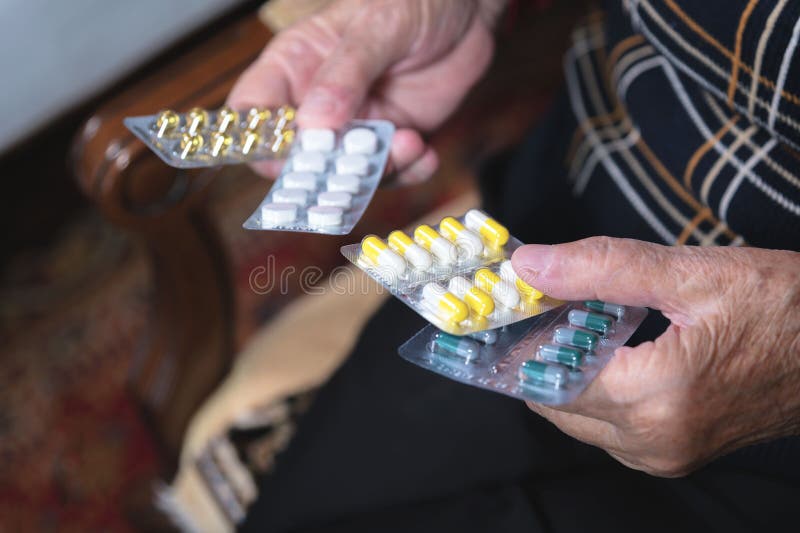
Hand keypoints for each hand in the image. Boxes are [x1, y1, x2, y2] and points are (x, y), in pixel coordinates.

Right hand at [228, 0, 504, 180]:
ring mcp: (355, 124)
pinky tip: (424, 152)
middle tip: (358, 164)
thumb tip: (312, 125)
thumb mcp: (378, 25)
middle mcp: (319, 101)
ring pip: (345, 173)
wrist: (469, 9)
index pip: (253, 110)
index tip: (286, 159)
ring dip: (375, 172)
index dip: (257, 142)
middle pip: (297, 157)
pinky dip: (409, 171)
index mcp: (296, 64)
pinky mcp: (391, 140)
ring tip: (408, 144)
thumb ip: (345, 73)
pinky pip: (390, 173)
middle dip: (325, 171)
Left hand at [511, 237, 799, 476]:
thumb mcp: (693, 273)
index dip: (524, 338)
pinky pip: (608, 427)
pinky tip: (604, 349)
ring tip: (572, 322)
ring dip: (564, 373)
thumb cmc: (786, 308)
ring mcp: (666, 455)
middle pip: (555, 403)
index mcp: (656, 398)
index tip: (512, 304)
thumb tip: (530, 264)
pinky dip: (594, 391)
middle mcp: (655, 441)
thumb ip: (601, 268)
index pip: (550, 376)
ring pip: (578, 418)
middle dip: (539, 356)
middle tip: (539, 306)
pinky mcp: (675, 453)